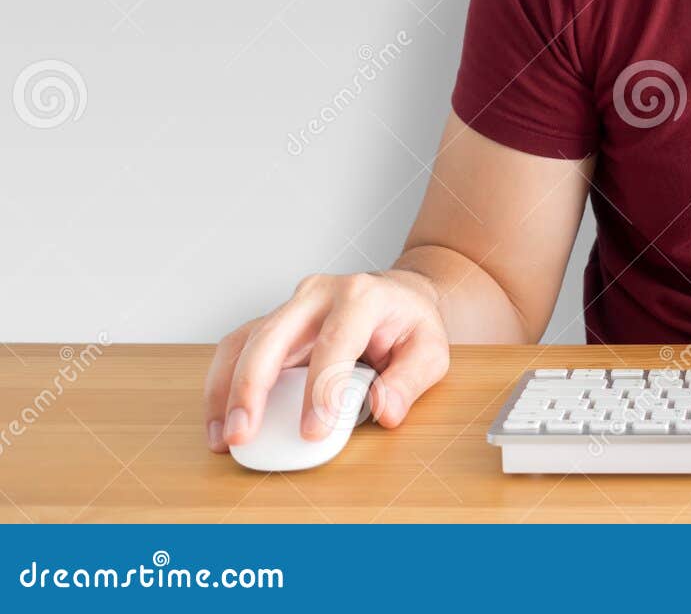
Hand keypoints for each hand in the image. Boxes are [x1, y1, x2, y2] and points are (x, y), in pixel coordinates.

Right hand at [203, 270, 449, 451]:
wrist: (398, 296)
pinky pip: (237, 349)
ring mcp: (291, 305)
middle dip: (252, 387)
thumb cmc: (410, 324)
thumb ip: (409, 382)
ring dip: (226, 390)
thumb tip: (385, 411)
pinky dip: (222, 385)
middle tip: (243, 435)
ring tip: (223, 437)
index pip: (335, 343)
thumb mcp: (430, 350)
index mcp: (361, 296)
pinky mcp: (273, 321)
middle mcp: (319, 293)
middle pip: (273, 336)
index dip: (321, 389)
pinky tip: (221, 421)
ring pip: (244, 342)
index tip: (312, 432)